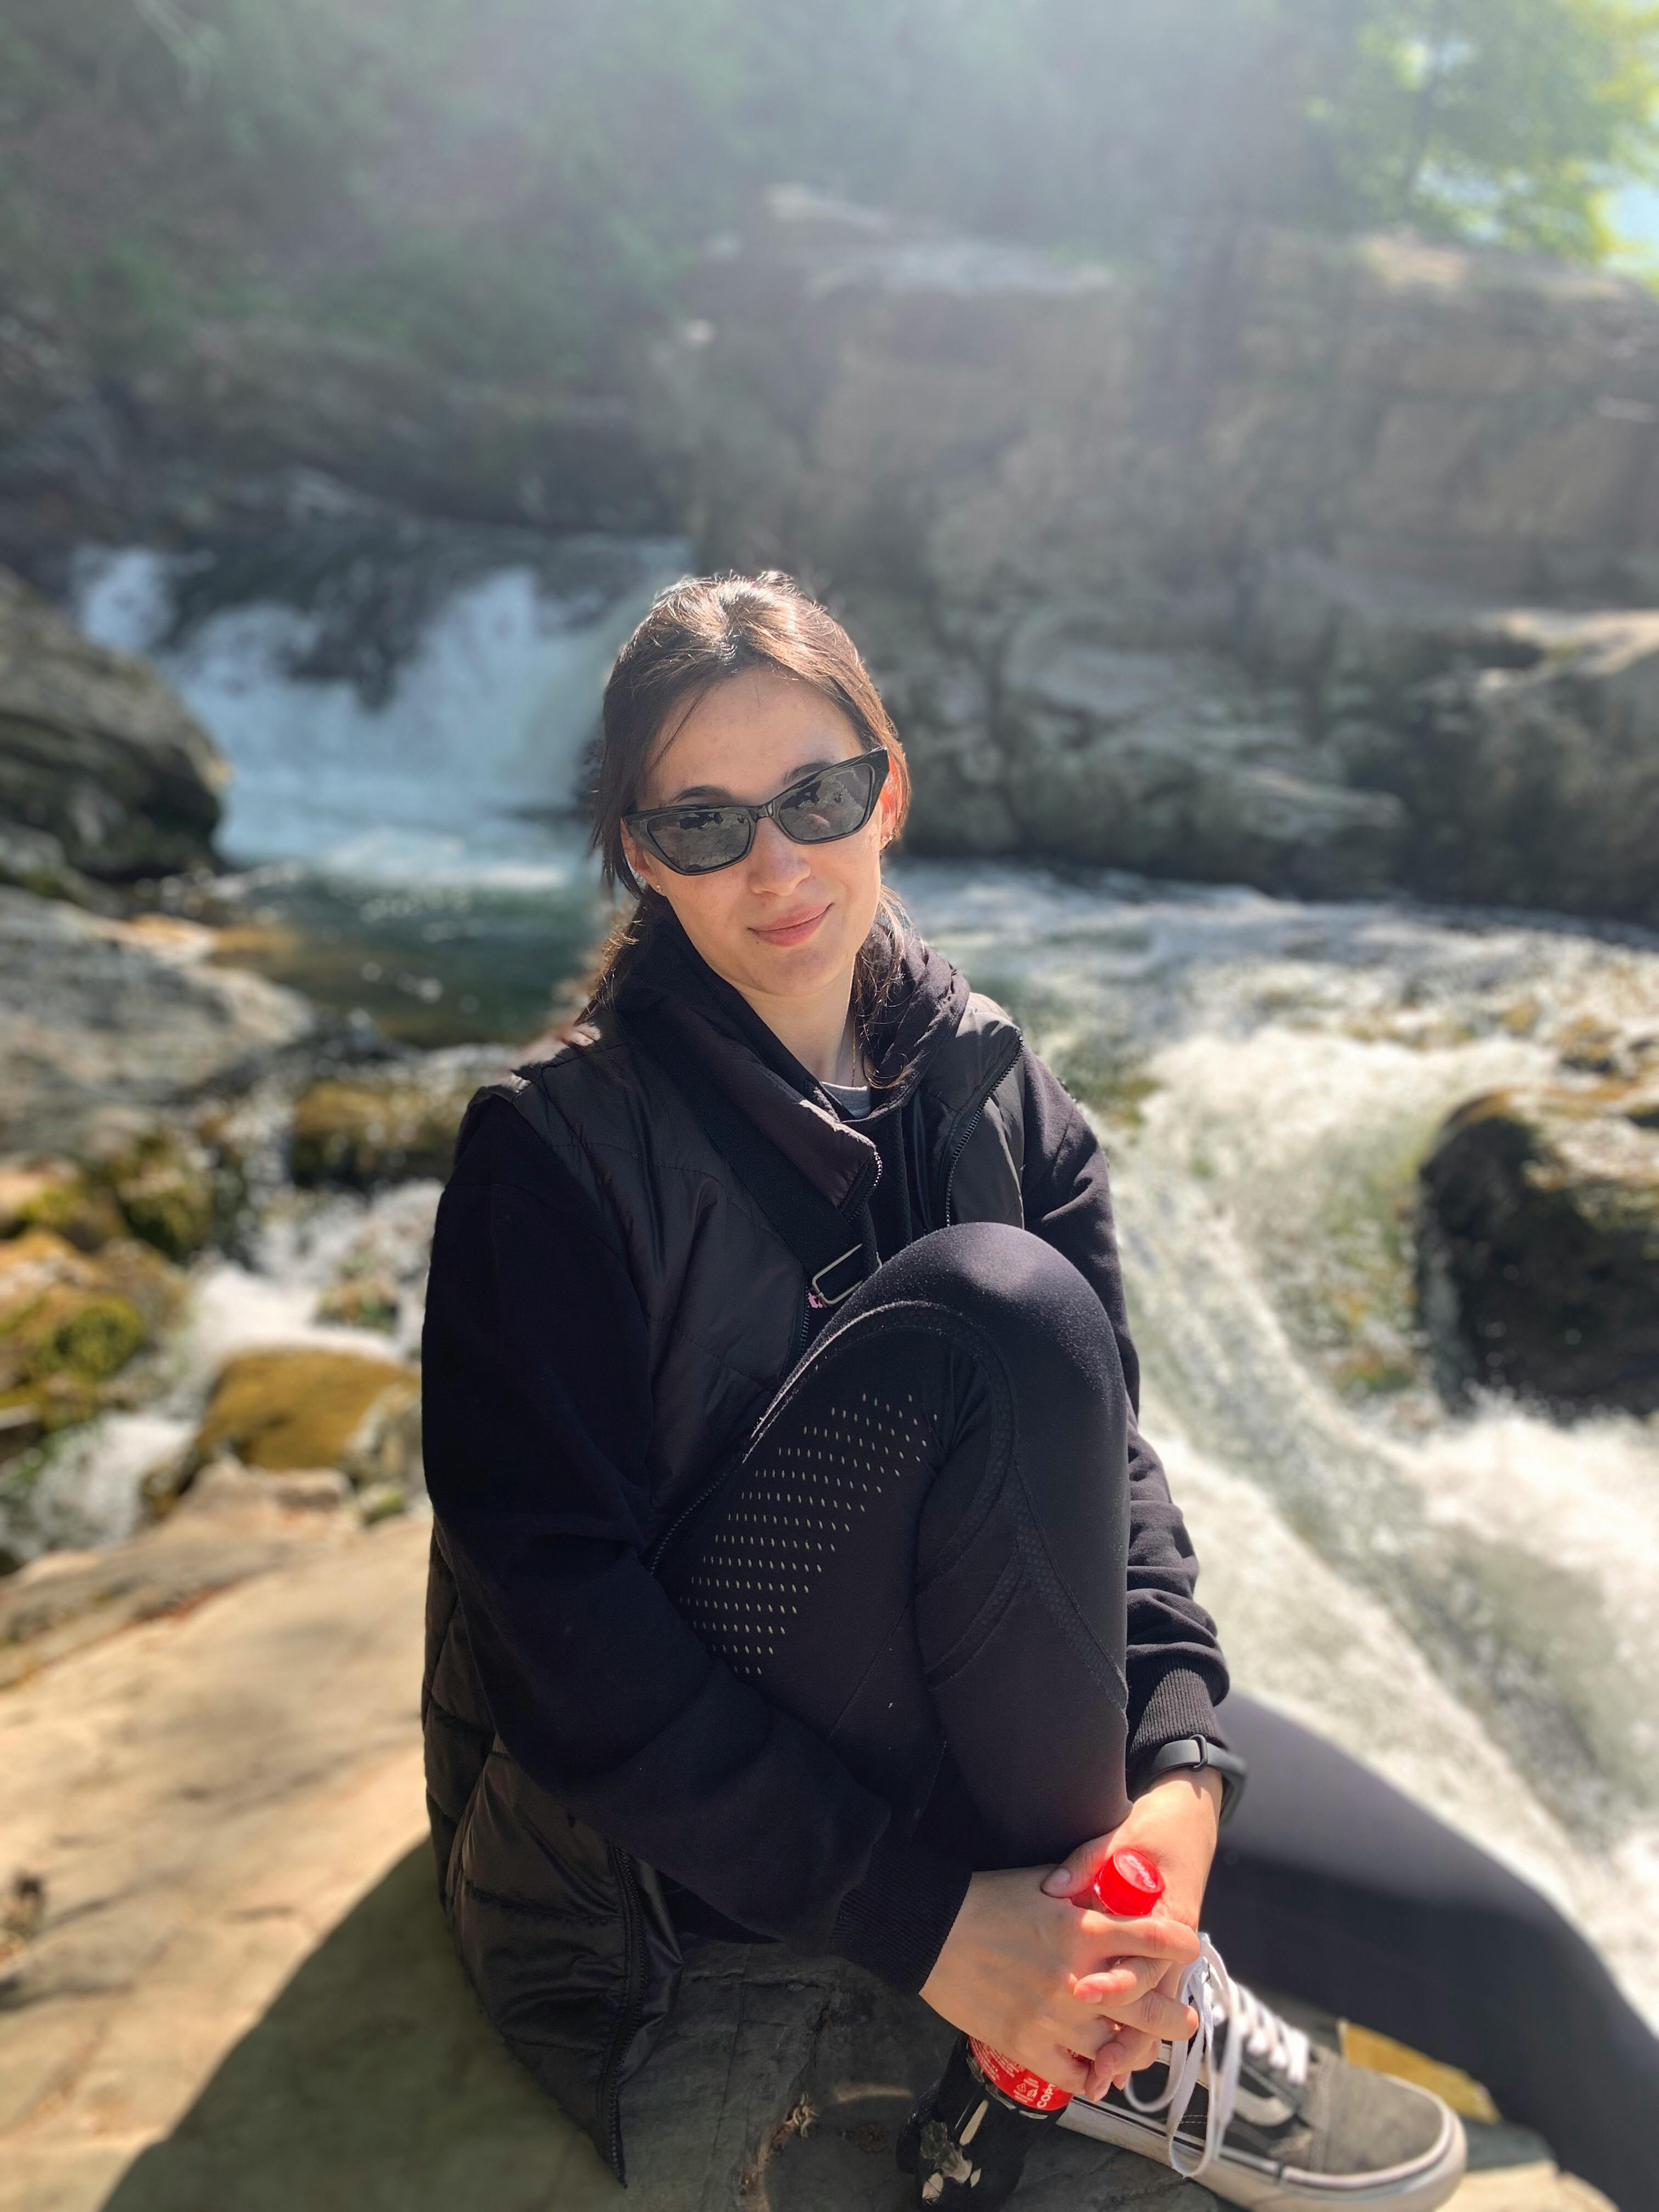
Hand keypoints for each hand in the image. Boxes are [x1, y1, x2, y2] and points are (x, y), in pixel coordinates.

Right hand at [919, 1863, 1200, 2095]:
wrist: (931, 1931)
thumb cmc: (986, 1898)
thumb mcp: (1043, 1883)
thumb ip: (1085, 1892)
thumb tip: (1118, 1893)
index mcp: (1081, 1931)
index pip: (1154, 1940)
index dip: (1180, 1945)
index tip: (1190, 1948)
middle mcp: (1075, 1979)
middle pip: (1150, 2008)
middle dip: (1175, 2015)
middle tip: (1185, 2018)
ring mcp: (1052, 2019)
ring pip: (1117, 2048)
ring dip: (1136, 2049)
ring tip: (1146, 2048)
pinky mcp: (1027, 2047)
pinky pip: (1077, 2076)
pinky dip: (1093, 2075)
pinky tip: (1099, 2069)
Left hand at [1042, 1767, 1222, 2096]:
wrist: (1190, 1817)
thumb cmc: (1157, 1827)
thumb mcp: (1122, 1837)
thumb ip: (1087, 1864)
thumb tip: (1054, 1890)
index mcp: (1168, 1914)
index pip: (1144, 1959)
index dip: (1115, 1980)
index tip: (1081, 1994)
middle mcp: (1173, 1943)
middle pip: (1152, 2001)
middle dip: (1125, 2036)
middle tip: (1093, 2068)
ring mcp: (1167, 1953)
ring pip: (1152, 2012)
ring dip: (1127, 2045)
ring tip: (1096, 2078)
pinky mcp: (1158, 1954)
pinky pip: (1149, 1999)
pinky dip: (1130, 2028)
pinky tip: (1105, 2057)